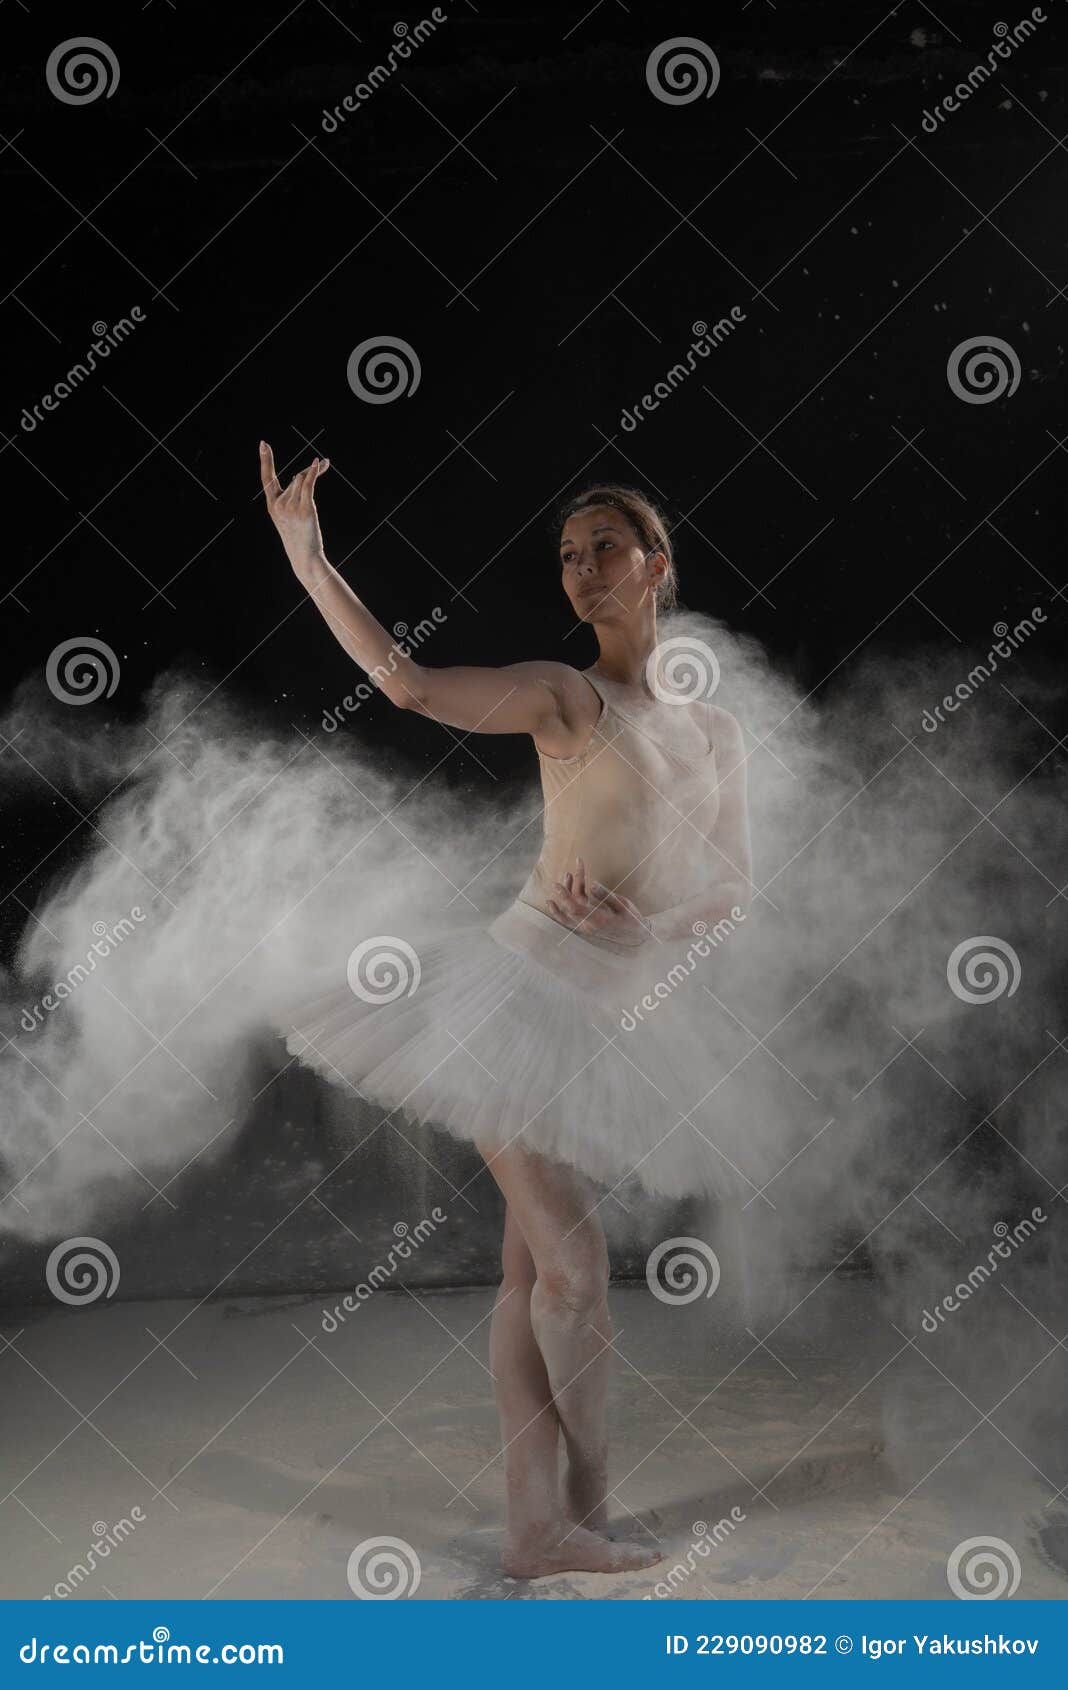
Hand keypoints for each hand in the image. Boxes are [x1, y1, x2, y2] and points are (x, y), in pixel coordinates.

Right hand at [259, 440, 329, 576]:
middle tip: (320, 467)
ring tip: (319, 479)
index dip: (266, 460)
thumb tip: (304, 474)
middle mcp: (278, 505)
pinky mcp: (305, 510)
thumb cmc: (299, 535)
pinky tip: (319, 463)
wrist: (304, 556)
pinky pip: (309, 485)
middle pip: (294, 478)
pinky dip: (314, 472)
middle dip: (307, 473)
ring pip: (302, 481)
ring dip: (313, 476)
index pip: (267, 478)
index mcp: (272, 505)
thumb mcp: (290, 515)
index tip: (263, 443)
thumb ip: (292, 496)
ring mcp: (291, 508)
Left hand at [546, 856, 650, 948]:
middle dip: (564, 892)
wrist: (635, 936)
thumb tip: (592, 884)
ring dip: (566, 894)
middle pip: (569, 909)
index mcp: (598, 920)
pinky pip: (568, 918)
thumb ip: (606, 895)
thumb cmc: (631, 918)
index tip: (557, 885)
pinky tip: (552, 902)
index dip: (564, 897)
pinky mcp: (585, 925)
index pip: (575, 909)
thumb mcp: (623, 905)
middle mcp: (588, 926)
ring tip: (568, 875)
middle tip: (561, 878)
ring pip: (568, 912)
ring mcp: (585, 927)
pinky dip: (560, 909)